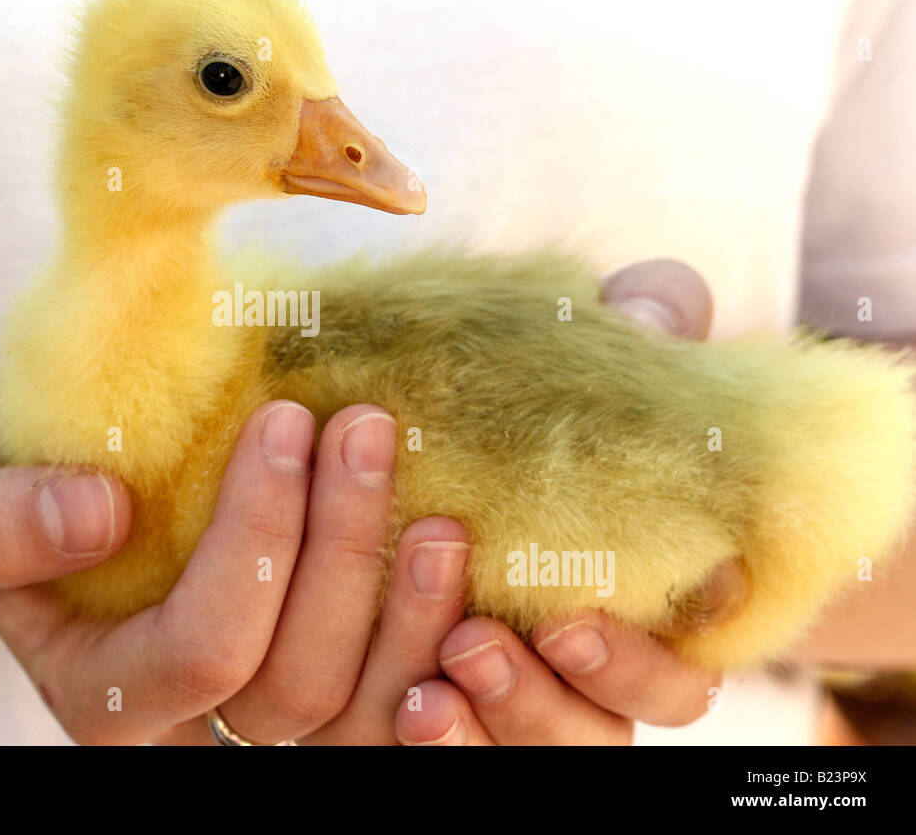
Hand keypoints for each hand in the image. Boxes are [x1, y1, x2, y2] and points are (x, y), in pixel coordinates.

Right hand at [0, 398, 466, 744]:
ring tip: (435, 507)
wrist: (42, 485)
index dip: (258, 543)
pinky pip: (397, 707)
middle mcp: (183, 731)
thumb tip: (96, 516)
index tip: (284, 419)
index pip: (202, 650)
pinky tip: (455, 565)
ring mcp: (256, 724)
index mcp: (98, 690)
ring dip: (412, 614)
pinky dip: (435, 648)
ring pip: (362, 721)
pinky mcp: (314, 693)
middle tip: (364, 426)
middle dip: (343, 554)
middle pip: (295, 690)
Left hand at [395, 258, 731, 744]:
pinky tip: (399, 707)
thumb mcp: (595, 358)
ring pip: (504, 759)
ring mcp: (501, 704)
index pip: (671, 686)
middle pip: (583, 741)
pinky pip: (422, 760)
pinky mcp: (419, 714)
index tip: (571, 619)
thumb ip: (638, 328)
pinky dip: (419, 744)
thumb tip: (643, 310)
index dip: (633, 669)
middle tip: (473, 640)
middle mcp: (576, 685)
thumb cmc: (551, 401)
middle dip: (532, 700)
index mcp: (638, 619)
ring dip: (470, 727)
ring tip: (425, 680)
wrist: (432, 433)